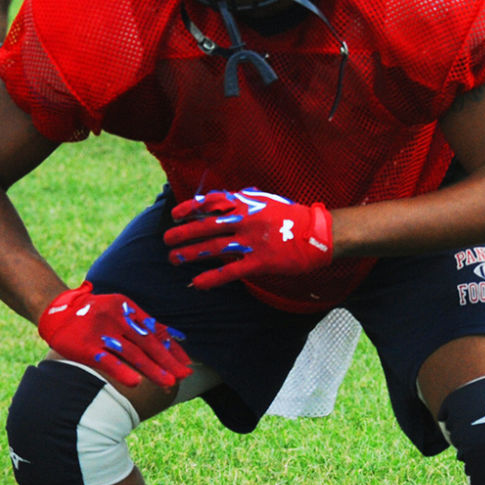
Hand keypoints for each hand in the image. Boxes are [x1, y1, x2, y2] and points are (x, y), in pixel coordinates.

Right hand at [37, 281, 191, 388]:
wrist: (56, 309)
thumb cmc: (92, 313)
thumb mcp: (117, 310)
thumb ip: (137, 322)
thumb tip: (167, 337)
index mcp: (128, 308)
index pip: (156, 330)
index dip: (171, 347)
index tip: (186, 362)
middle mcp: (118, 318)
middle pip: (149, 343)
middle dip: (168, 361)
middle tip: (185, 375)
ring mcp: (102, 332)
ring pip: (133, 353)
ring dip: (152, 369)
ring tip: (169, 383)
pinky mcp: (85, 346)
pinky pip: (107, 360)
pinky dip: (122, 372)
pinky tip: (136, 383)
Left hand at [163, 189, 333, 289]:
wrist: (318, 233)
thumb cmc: (292, 218)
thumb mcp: (267, 202)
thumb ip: (244, 201)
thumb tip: (221, 201)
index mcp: (248, 204)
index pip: (213, 202)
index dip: (191, 208)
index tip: (175, 215)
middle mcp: (247, 220)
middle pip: (207, 226)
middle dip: (184, 233)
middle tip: (167, 240)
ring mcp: (253, 241)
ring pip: (214, 248)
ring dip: (191, 253)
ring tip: (174, 259)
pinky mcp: (260, 261)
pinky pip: (230, 271)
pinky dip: (211, 278)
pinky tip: (197, 283)